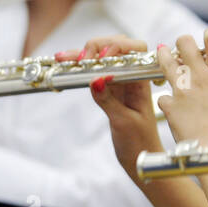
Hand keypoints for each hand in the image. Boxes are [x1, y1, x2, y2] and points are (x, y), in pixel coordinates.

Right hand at [78, 35, 163, 178]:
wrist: (140, 159)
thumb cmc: (139, 143)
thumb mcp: (123, 122)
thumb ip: (108, 100)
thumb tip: (95, 79)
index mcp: (142, 82)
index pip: (136, 50)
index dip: (119, 47)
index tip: (102, 58)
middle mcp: (132, 78)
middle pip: (117, 48)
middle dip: (98, 47)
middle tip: (82, 59)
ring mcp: (119, 83)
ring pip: (103, 59)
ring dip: (84, 54)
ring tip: (65, 58)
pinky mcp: (108, 91)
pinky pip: (94, 73)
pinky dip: (79, 67)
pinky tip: (64, 62)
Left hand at [155, 27, 207, 144]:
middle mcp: (200, 77)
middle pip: (184, 43)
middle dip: (183, 43)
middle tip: (183, 48)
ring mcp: (182, 90)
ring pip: (165, 61)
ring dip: (165, 58)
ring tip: (163, 56)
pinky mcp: (169, 105)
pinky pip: (164, 96)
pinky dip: (169, 101)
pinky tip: (174, 107)